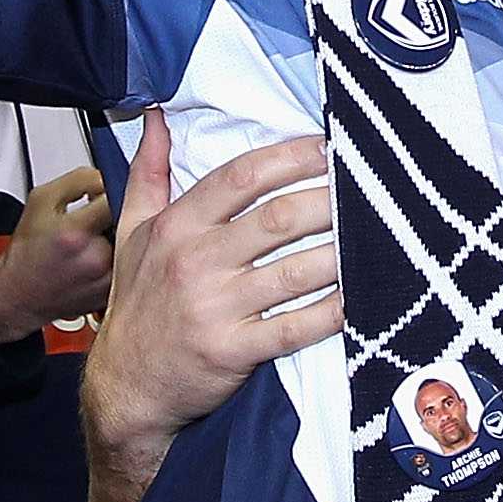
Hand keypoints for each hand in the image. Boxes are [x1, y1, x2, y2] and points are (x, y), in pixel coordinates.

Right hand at [0, 164, 115, 342]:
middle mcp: (96, 258)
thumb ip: (79, 179)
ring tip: (91, 240)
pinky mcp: (115, 292)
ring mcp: (107, 279)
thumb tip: (107, 176)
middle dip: (117, 212)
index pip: (118, 196)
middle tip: (94, 218)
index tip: (103, 193)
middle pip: (130, 219)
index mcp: (76, 232)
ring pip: (132, 241)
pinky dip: (120, 256)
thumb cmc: (27, 250)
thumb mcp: (42, 199)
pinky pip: (130, 263)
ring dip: (120, 233)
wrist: (21, 294)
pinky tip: (94, 258)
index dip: (113, 189)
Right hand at [79, 111, 338, 501]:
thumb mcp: (132, 232)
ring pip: (295, 271)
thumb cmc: (138, 302)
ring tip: (375, 234)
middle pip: (278, 219)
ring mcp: (216, 308)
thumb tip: (157, 116)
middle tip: (366, 188)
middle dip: (329, 200)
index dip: (291, 157)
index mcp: (177, 227)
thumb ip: (148, 171)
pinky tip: (359, 296)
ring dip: (340, 252)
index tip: (328, 147)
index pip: (242, 177)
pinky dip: (332, 311)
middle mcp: (196, 262)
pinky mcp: (234, 350)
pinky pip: (295, 327)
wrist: (127, 385)